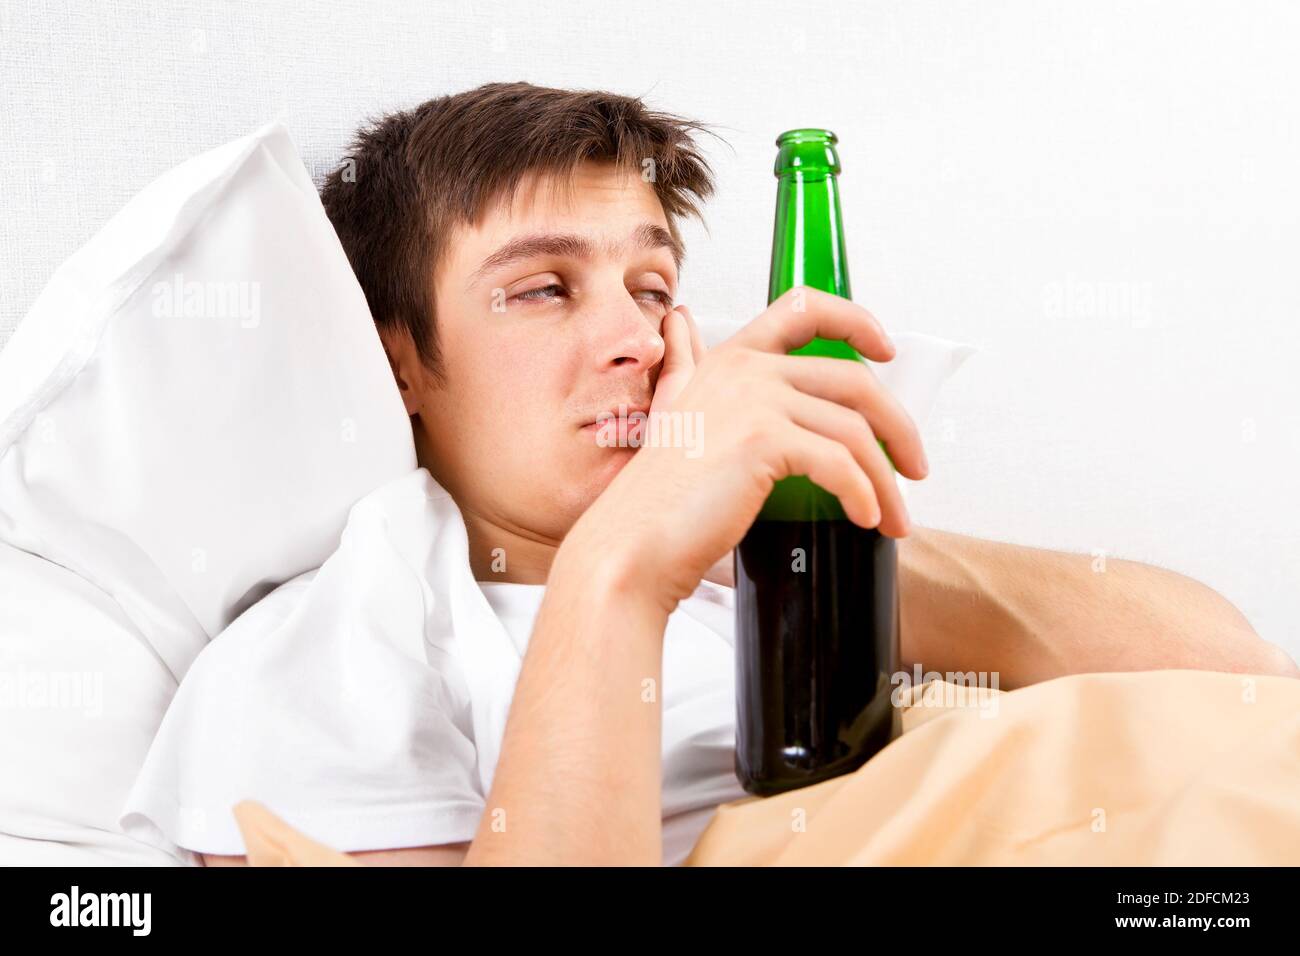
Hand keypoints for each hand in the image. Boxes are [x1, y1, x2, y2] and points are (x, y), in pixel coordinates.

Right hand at [570, 287, 928, 611]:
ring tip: (894, 516)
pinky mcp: (764, 441)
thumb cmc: (660, 499)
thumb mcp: (676, 412)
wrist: (633, 545)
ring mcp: (754, 400)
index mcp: (729, 359)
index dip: (855, 320)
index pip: (803, 307)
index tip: (885, 349)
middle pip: (852, 378)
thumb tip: (681, 323)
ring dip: (886, 479)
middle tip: (913, 469)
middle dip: (898, 426)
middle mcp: (744, 368)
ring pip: (855, 429)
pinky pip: (841, 464)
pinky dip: (864, 495)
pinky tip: (864, 519)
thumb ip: (687, 365)